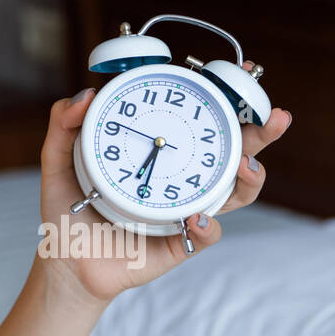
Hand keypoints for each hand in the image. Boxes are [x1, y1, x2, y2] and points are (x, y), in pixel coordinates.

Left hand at [37, 61, 292, 304]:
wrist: (63, 259)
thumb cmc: (67, 207)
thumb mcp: (58, 159)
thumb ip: (63, 124)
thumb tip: (87, 94)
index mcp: (158, 152)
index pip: (198, 122)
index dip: (225, 100)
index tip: (242, 75)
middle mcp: (180, 179)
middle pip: (232, 153)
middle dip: (261, 134)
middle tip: (276, 116)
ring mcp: (185, 211)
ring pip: (234, 194)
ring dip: (249, 177)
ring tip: (246, 165)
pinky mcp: (181, 244)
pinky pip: (205, 235)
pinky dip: (207, 226)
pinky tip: (197, 218)